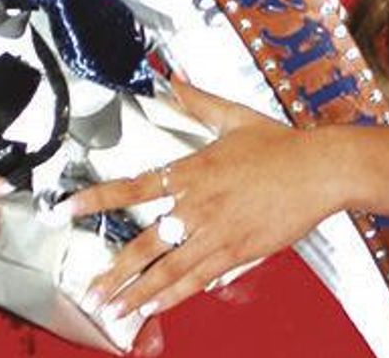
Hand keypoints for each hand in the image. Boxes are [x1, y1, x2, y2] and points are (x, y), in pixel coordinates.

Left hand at [64, 77, 338, 319]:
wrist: (321, 169)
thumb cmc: (280, 143)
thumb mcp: (232, 116)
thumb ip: (196, 101)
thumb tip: (172, 78)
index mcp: (190, 170)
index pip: (131, 187)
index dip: (97, 199)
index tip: (67, 210)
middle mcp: (197, 205)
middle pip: (145, 243)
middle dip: (114, 270)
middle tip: (89, 290)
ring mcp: (217, 233)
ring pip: (168, 269)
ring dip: (138, 292)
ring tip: (114, 309)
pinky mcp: (239, 253)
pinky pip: (199, 279)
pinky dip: (174, 296)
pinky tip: (155, 308)